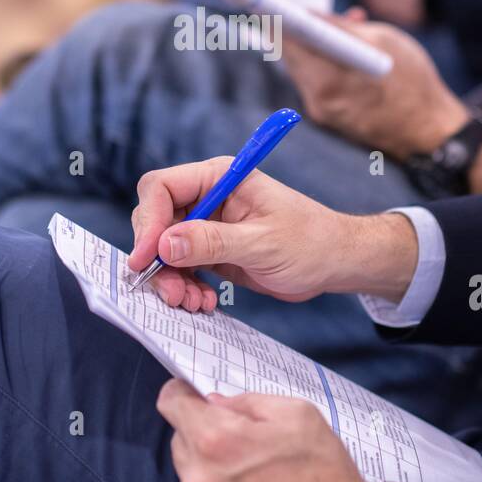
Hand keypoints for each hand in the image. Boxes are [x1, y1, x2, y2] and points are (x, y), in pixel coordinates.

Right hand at [128, 158, 356, 308]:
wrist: (334, 263)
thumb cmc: (310, 242)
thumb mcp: (262, 243)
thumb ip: (212, 242)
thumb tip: (165, 244)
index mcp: (219, 178)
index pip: (162, 188)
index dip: (148, 222)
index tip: (147, 258)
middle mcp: (207, 197)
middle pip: (156, 221)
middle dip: (157, 259)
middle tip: (173, 293)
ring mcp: (207, 224)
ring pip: (164, 249)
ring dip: (171, 279)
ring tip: (192, 303)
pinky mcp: (211, 250)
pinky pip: (181, 267)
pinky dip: (185, 286)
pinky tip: (203, 301)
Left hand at [157, 379, 371, 481]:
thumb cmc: (326, 475)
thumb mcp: (297, 414)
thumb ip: (246, 401)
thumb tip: (214, 404)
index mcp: (217, 440)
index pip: (172, 404)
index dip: (184, 396)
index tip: (195, 400)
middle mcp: (199, 481)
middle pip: (181, 442)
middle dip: (205, 437)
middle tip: (244, 448)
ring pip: (191, 481)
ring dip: (211, 476)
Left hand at [281, 13, 468, 158]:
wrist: (431, 131)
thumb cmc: (413, 82)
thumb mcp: (381, 39)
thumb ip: (339, 27)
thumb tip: (306, 14)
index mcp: (329, 78)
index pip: (287, 43)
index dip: (278, 20)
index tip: (269, 3)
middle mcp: (318, 100)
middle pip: (292, 57)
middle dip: (294, 31)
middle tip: (299, 9)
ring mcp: (322, 113)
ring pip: (305, 69)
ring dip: (313, 46)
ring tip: (337, 27)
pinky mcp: (329, 118)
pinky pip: (317, 83)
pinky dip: (324, 64)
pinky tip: (343, 51)